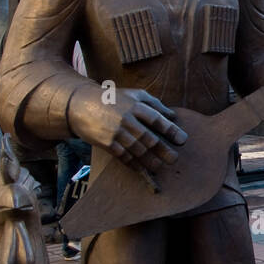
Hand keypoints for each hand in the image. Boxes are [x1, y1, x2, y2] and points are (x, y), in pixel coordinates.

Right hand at [68, 86, 186, 179]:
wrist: (80, 105)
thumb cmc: (112, 99)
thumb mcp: (133, 94)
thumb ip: (154, 103)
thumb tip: (173, 116)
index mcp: (135, 105)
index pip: (156, 119)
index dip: (170, 130)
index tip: (182, 140)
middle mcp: (126, 119)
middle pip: (148, 138)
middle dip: (163, 150)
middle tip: (174, 159)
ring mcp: (116, 132)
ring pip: (137, 150)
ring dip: (150, 161)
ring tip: (160, 166)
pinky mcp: (106, 143)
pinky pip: (123, 156)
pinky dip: (134, 164)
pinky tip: (142, 169)